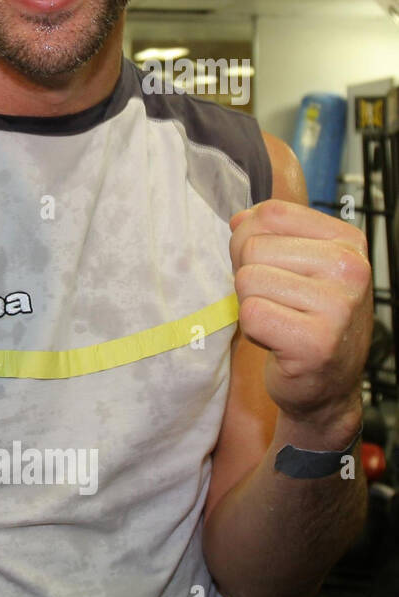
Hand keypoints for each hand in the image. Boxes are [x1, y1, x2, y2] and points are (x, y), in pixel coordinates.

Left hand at [229, 199, 371, 442]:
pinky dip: (254, 331)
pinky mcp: (316, 341)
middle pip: (252, 247)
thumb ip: (269, 231)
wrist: (325, 385)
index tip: (275, 270)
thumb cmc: (306, 318)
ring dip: (252, 305)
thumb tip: (245, 212)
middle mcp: (351, 268)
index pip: (270, 214)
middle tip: (278, 304)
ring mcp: (338, 305)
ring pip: (247, 280)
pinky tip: (279, 342)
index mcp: (347, 241)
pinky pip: (251, 315)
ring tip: (281, 322)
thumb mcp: (296, 264)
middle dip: (250, 277)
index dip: (250, 241)